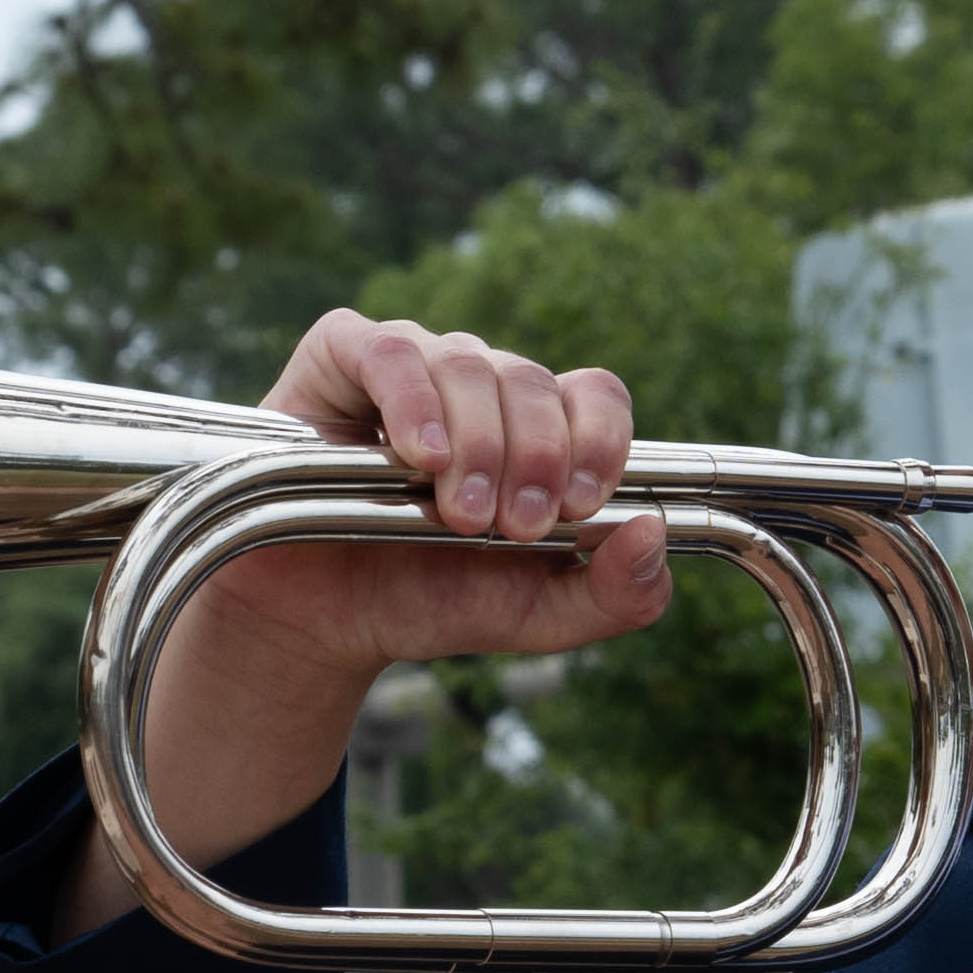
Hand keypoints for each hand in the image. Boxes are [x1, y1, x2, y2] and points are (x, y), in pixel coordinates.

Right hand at [58, 310, 666, 939]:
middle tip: (508, 528)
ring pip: (471, 365)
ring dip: (478, 443)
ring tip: (455, 515)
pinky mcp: (340, 357)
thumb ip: (613, 594)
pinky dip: (413, 399)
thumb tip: (654, 533)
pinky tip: (416, 457)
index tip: (583, 506)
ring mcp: (411, 364)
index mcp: (536, 429)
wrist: (317, 624)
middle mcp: (480, 384)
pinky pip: (389, 349)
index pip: (593, 394)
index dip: (600, 439)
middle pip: (534, 380)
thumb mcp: (533, 618)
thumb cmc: (424, 602)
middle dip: (534, 459)